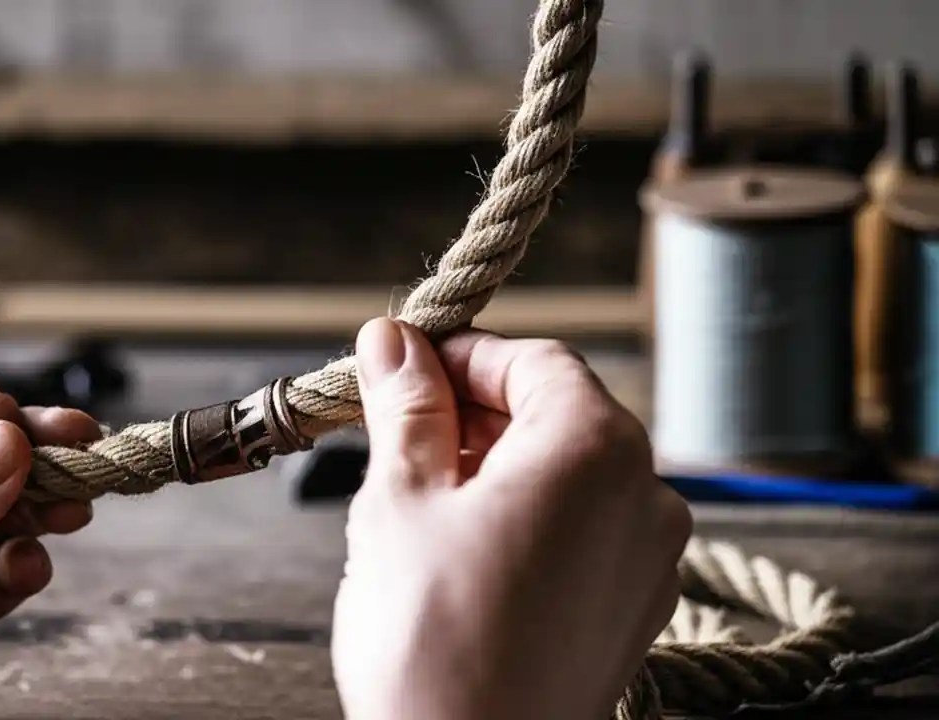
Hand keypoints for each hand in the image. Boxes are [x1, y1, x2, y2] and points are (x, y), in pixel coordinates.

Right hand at [333, 319, 690, 719]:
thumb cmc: (431, 640)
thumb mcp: (400, 499)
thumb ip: (404, 407)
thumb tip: (392, 342)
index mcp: (595, 449)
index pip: (535, 362)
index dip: (463, 357)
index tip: (405, 367)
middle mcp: (644, 495)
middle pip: (559, 414)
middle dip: (475, 412)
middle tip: (398, 428)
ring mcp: (649, 558)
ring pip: (570, 473)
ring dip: (498, 463)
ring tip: (422, 492)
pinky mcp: (635, 609)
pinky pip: (585, 530)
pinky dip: (529, 515)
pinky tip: (465, 545)